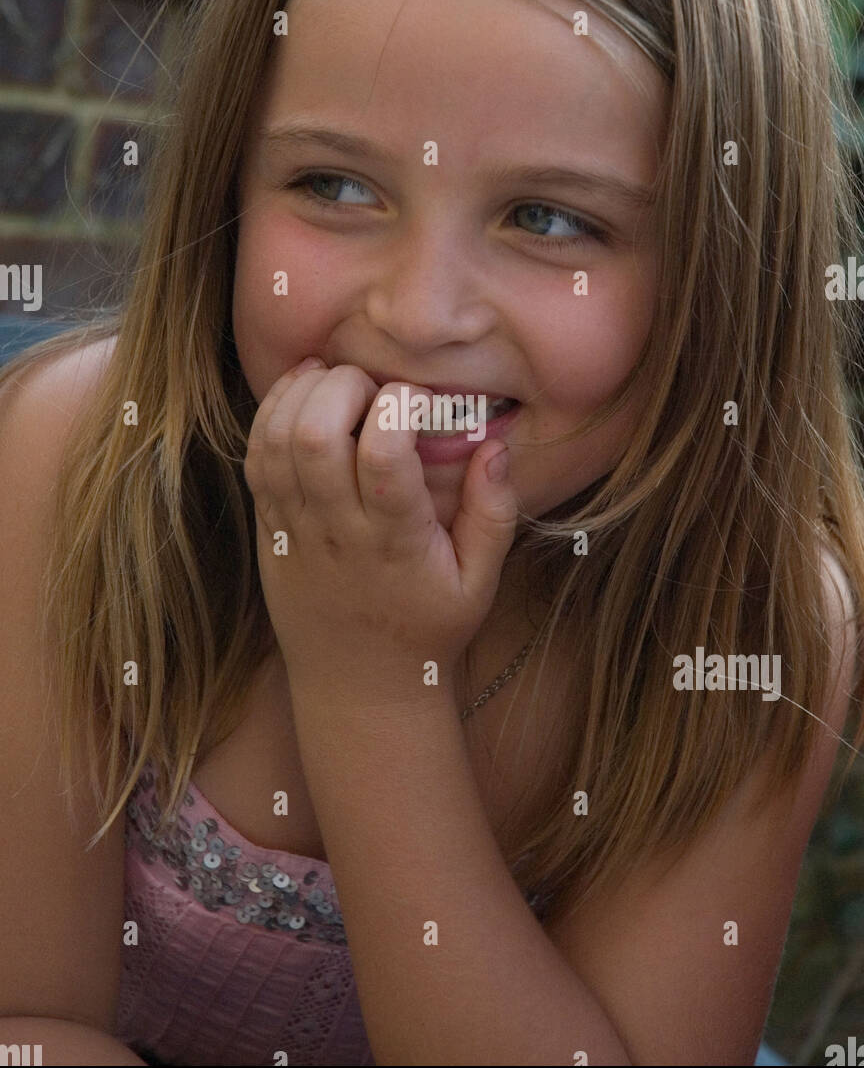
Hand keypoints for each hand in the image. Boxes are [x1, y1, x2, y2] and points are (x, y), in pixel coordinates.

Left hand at [243, 358, 518, 702]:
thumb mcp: (480, 582)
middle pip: (315, 437)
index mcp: (395, 541)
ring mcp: (294, 529)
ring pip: (277, 442)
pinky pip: (256, 460)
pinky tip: (300, 395)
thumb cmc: (427, 629)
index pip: (383, 457)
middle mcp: (337, 532)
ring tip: (335, 380)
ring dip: (302, 394)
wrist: (359, 687)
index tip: (417, 400)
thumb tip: (493, 447)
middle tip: (370, 386)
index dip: (397, 408)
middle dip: (343, 388)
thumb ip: (494, 513)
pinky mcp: (268, 528)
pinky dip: (271, 414)